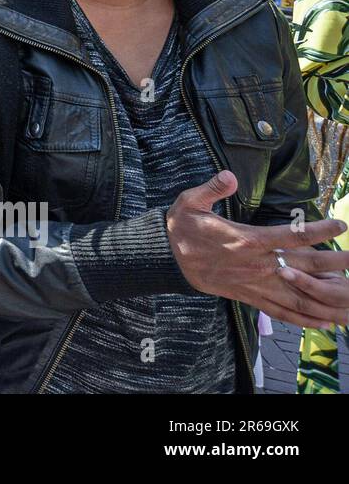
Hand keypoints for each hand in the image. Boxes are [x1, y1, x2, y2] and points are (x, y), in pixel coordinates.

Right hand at [167, 170, 348, 329]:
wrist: (166, 260)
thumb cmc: (181, 228)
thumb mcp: (189, 202)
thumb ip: (212, 188)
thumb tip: (229, 176)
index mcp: (246, 240)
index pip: (291, 235)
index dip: (319, 230)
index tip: (342, 225)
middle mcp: (256, 265)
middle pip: (306, 266)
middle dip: (337, 263)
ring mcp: (255, 284)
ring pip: (300, 296)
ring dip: (330, 299)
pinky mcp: (250, 297)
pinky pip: (283, 312)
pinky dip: (307, 319)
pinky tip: (328, 321)